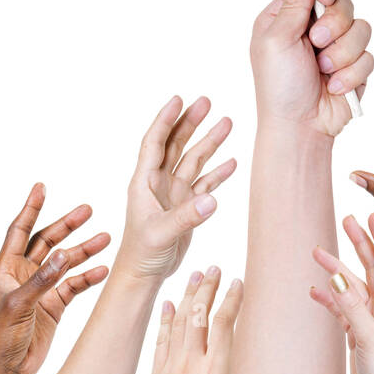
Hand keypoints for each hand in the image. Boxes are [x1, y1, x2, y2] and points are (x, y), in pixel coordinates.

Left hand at [0, 182, 109, 373]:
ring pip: (65, 261)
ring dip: (83, 250)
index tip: (41, 187)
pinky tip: (102, 269)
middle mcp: (23, 275)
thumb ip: (42, 279)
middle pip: (47, 241)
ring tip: (105, 238)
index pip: (19, 231)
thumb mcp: (18, 305)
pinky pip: (74, 285)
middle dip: (67, 225)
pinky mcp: (53, 305)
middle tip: (87, 210)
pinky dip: (88, 276)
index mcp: (5, 269)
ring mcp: (40, 289)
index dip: (30, 208)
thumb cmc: (0, 338)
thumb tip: (64, 254)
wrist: (7, 372)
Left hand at [115, 95, 235, 281]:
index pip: (154, 142)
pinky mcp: (187, 207)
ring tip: (227, 122)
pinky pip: (205, 183)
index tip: (178, 99)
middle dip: (190, 122)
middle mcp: (159, 182)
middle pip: (176, 143)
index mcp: (144, 181)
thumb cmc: (142, 253)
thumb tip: (212, 199)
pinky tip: (232, 161)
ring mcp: (175, 193)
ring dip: (209, 142)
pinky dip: (217, 173)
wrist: (144, 274)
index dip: (165, 120)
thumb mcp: (161, 233)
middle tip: (206, 101)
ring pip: (193, 160)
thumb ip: (186, 216)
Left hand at [250, 0, 372, 136]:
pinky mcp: (355, 66)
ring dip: (342, 53)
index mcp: (290, 16)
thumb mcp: (276, 40)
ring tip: (323, 72)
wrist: (299, 126)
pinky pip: (369, 56)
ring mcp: (338, 46)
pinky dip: (351, 74)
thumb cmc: (278, 86)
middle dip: (334, 25)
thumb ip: (292, 4)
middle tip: (316, 44)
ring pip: (362, 29)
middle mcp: (315, 27)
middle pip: (343, 2)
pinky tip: (333, 87)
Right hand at [309, 212, 373, 373]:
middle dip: (360, 244)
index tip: (373, 215)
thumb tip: (336, 276)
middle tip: (347, 220)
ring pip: (354, 286)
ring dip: (337, 270)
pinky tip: (315, 290)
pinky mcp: (360, 333)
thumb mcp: (369, 338)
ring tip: (317, 253)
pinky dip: (330, 299)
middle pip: (373, 267)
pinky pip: (343, 308)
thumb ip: (352, 308)